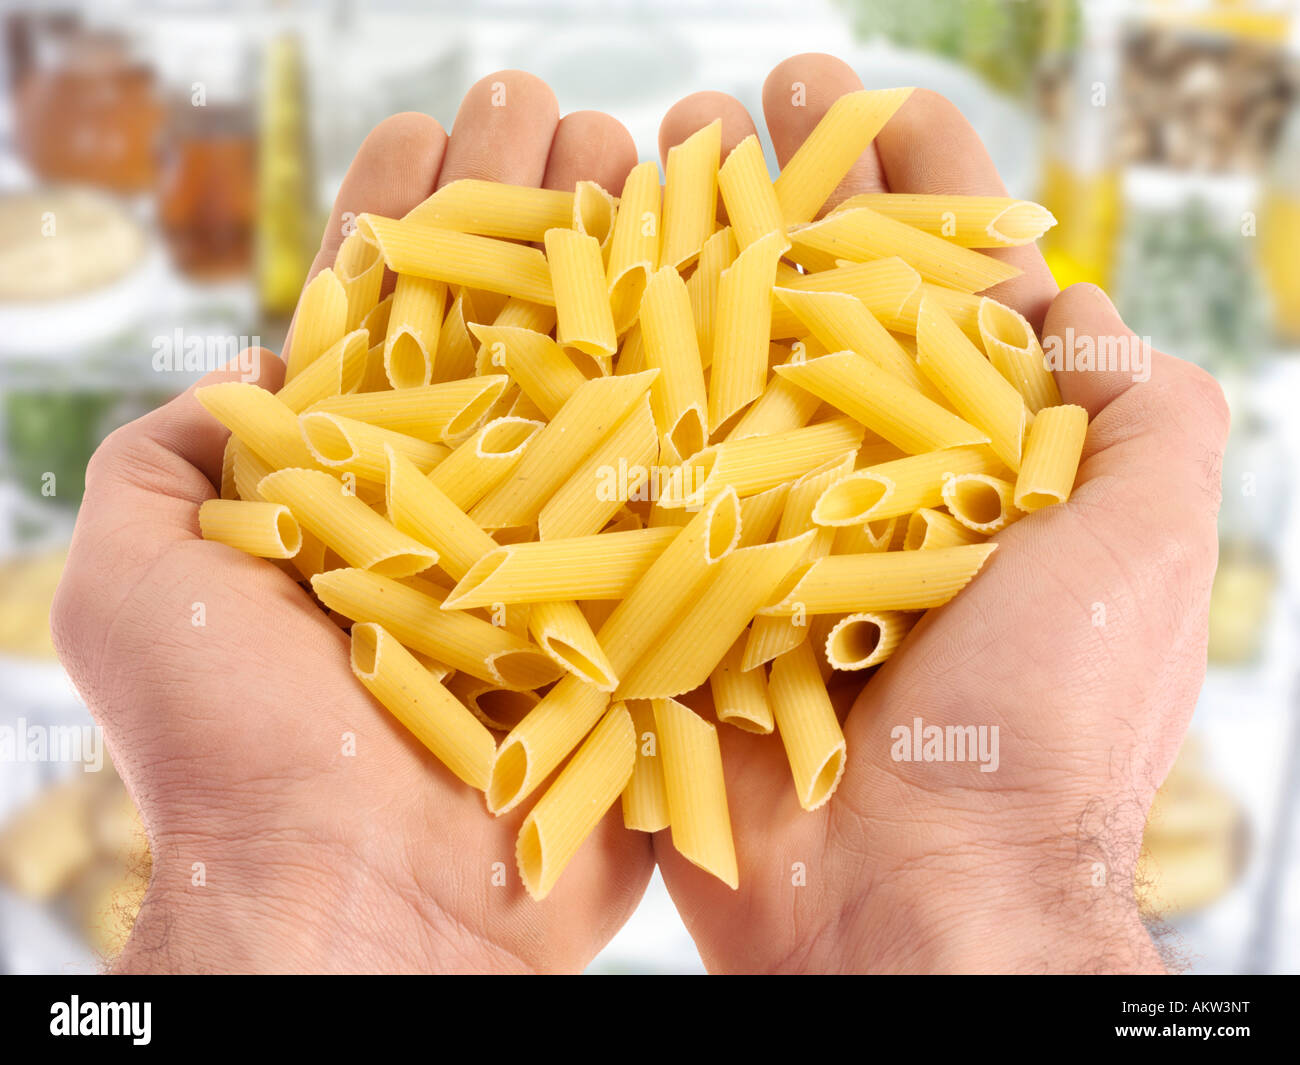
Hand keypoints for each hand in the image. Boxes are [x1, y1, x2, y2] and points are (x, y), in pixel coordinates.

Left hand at [51, 72, 652, 973]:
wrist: (372, 902)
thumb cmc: (242, 748)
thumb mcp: (139, 580)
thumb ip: (169, 462)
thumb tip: (243, 377)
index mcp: (353, 476)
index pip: (384, 312)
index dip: (412, 212)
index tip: (444, 126)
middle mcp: (463, 497)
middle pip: (508, 324)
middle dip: (539, 210)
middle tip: (579, 120)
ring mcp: (560, 544)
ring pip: (603, 378)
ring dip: (632, 264)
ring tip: (668, 157)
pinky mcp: (640, 601)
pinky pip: (685, 484)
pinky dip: (714, 393)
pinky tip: (743, 296)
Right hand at [652, 54, 1226, 973]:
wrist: (910, 896)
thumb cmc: (1039, 721)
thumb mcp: (1139, 546)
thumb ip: (1140, 412)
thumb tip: (1078, 302)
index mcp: (977, 461)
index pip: (943, 281)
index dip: (906, 181)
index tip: (853, 101)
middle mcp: (865, 484)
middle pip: (812, 308)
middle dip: (767, 202)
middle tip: (705, 119)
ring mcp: (766, 533)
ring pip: (715, 373)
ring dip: (672, 270)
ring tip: (622, 177)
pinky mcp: (685, 593)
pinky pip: (637, 477)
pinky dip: (604, 396)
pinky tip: (563, 313)